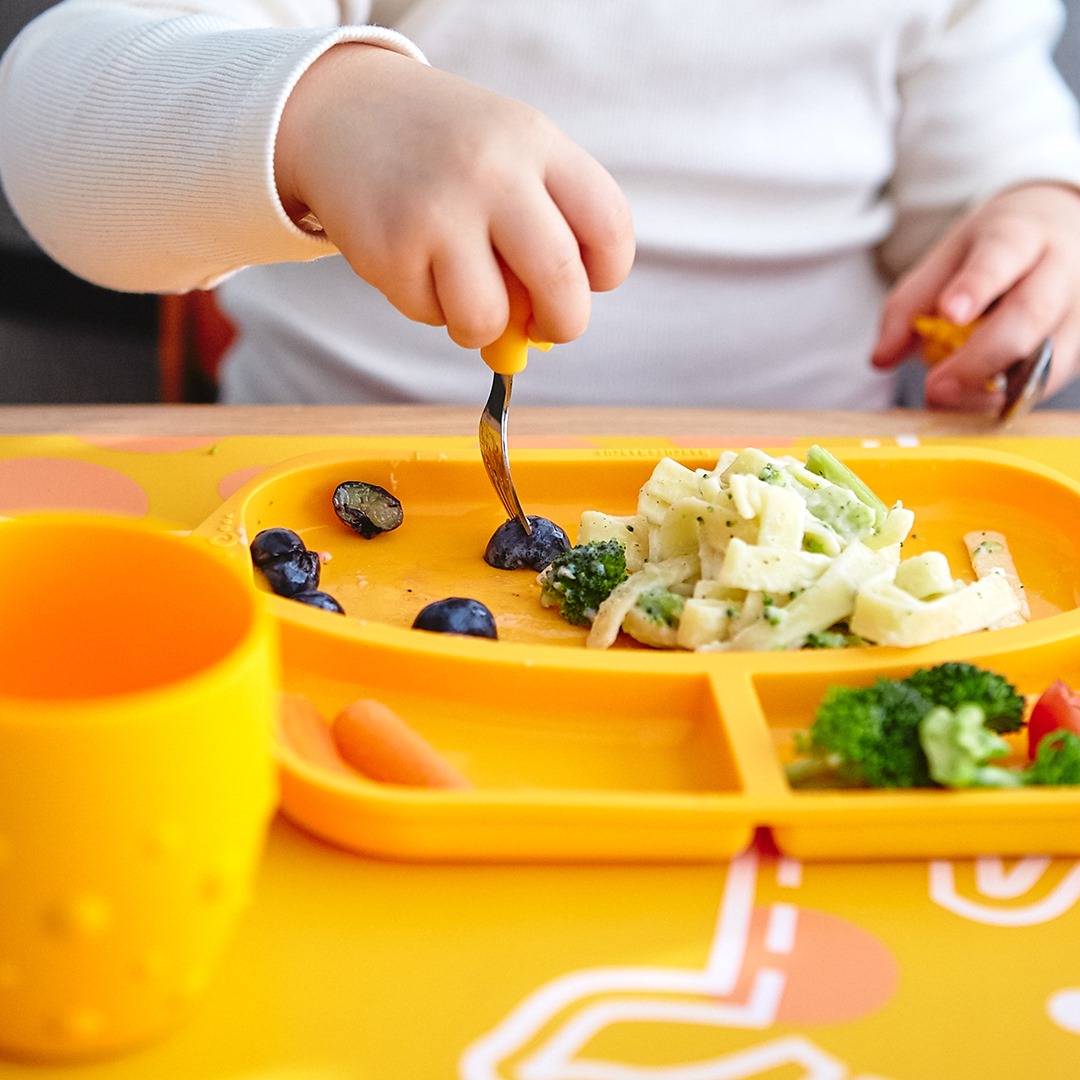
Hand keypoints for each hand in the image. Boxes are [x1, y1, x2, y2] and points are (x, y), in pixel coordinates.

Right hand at [274, 44, 634, 349]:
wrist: (344, 109)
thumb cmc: (447, 150)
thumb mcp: (509, 157)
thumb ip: (545, 231)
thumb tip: (542, 334)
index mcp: (537, 142)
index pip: (609, 227)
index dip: (606, 274)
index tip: (587, 284)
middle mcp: (491, 172)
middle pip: (561, 284)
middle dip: (562, 324)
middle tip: (544, 326)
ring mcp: (435, 212)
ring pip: (489, 320)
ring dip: (484, 327)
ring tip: (467, 293)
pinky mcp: (387, 250)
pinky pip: (431, 316)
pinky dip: (431, 307)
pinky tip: (416, 263)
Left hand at [872, 182, 1079, 409]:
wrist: (1060, 232)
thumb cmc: (994, 251)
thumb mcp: (946, 260)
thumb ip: (908, 306)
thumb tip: (880, 359)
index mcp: (1020, 234)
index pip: (1002, 254)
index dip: (977, 285)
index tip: (949, 312)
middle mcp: (1061, 269)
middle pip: (1031, 314)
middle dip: (980, 358)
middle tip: (935, 386)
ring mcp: (1078, 311)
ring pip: (1048, 357)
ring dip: (992, 390)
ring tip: (947, 398)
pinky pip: (1047, 382)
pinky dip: (1005, 399)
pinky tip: (971, 402)